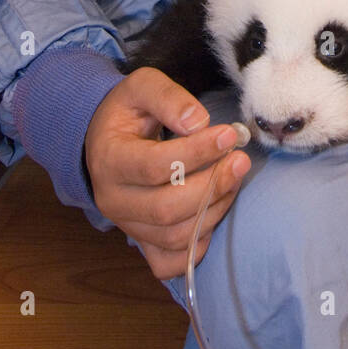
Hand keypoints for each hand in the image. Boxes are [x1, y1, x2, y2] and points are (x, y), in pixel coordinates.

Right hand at [83, 68, 250, 279]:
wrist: (107, 140)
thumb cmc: (128, 112)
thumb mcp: (142, 87)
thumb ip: (168, 97)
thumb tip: (198, 122)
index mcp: (109, 160)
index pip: (155, 166)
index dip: (197, 152)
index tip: (229, 134)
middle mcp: (113, 200)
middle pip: (166, 209)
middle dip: (211, 186)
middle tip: (240, 160)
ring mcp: (126, 226)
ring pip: (174, 235)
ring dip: (214, 209)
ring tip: (233, 178)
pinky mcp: (141, 242)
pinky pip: (170, 261)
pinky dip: (198, 244)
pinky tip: (214, 211)